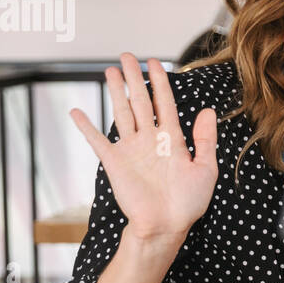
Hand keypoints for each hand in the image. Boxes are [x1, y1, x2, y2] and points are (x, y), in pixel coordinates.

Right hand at [70, 53, 218, 240]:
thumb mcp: (205, 169)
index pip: (164, 103)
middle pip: (140, 101)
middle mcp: (150, 140)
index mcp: (172, 139)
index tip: (155, 62)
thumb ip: (205, 139)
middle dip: (134, 78)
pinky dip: (86, 127)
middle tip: (127, 56)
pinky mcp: (115, 163)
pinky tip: (76, 111)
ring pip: (121, 113)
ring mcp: (131, 149)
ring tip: (110, 70)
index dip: (160, 82)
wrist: (166, 227)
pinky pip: (97, 141)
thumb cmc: (188, 203)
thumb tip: (208, 110)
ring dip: (115, 91)